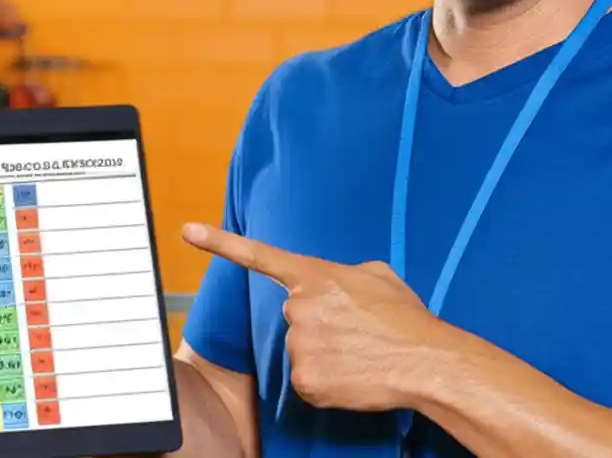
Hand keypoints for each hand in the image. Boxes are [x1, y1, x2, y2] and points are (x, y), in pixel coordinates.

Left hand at [182, 222, 442, 411]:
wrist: (425, 361)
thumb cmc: (406, 318)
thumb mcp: (377, 276)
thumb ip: (344, 274)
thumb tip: (337, 286)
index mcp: (316, 276)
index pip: (259, 255)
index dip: (220, 242)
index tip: (187, 231)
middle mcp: (300, 307)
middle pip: (295, 317)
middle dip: (319, 324)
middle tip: (355, 331)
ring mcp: (300, 344)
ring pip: (300, 350)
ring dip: (324, 353)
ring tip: (358, 353)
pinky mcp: (305, 379)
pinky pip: (306, 380)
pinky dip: (326, 381)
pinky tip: (352, 374)